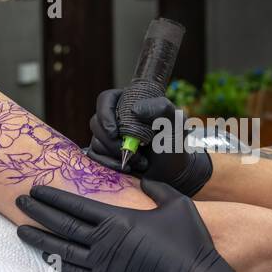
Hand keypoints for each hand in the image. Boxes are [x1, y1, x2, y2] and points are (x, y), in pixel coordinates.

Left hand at [15, 179, 250, 271]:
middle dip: (38, 212)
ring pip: (61, 250)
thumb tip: (140, 180)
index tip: (36, 189)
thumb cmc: (190, 242)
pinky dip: (56, 263)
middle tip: (19, 201)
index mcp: (119, 220)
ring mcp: (103, 266)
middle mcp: (104, 242)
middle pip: (62, 224)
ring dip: (39, 238)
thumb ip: (155, 188)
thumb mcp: (177, 204)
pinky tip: (45, 256)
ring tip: (20, 229)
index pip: (76, 205)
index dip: (54, 197)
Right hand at [85, 88, 212, 195]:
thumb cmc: (174, 144)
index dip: (105, 113)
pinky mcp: (106, 152)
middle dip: (112, 142)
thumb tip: (135, 109)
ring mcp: (109, 136)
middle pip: (96, 122)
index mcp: (129, 103)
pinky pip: (95, 156)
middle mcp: (116, 117)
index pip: (106, 99)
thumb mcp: (176, 123)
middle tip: (133, 152)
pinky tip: (126, 168)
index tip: (115, 131)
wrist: (172, 171)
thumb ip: (162, 108)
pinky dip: (109, 163)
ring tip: (139, 161)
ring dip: (115, 154)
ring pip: (96, 140)